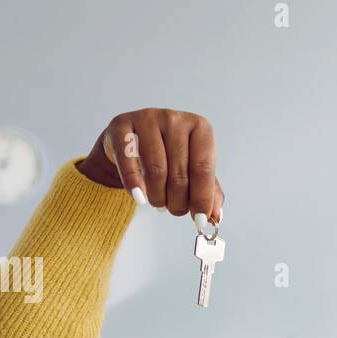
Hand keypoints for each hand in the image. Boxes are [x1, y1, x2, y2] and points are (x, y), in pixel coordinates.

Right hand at [77, 108, 223, 220]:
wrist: (130, 141)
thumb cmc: (167, 155)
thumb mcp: (192, 170)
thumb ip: (208, 191)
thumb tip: (215, 215)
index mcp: (199, 127)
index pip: (203, 168)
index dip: (202, 197)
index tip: (200, 219)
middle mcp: (174, 119)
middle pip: (179, 173)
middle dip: (178, 201)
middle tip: (175, 210)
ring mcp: (147, 119)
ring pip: (156, 170)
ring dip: (158, 196)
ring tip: (158, 203)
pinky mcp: (121, 125)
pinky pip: (128, 160)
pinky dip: (134, 184)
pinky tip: (139, 197)